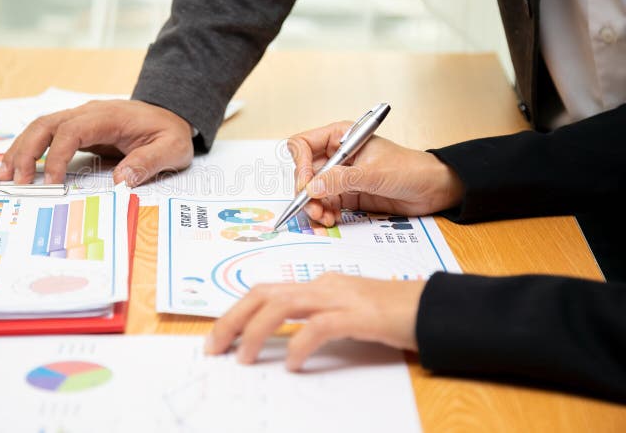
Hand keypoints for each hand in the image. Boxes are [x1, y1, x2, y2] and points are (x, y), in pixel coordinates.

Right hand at [0, 100, 194, 184]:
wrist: (171, 115)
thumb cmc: (170, 132)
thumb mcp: (171, 149)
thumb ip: (148, 163)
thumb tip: (120, 181)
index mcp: (109, 116)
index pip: (73, 130)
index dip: (57, 155)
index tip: (50, 181)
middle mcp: (90, 113)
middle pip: (47, 124)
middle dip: (27, 150)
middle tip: (15, 180)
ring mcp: (82, 119)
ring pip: (42, 127)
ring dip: (21, 149)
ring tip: (6, 174)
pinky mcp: (79, 129)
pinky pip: (48, 135)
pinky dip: (29, 148)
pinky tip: (17, 164)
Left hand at [205, 273, 425, 370]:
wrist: (433, 308)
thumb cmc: (391, 314)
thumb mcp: (346, 313)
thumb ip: (316, 318)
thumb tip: (282, 341)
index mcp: (318, 285)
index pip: (265, 291)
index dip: (236, 312)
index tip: (218, 337)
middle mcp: (324, 286)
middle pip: (264, 294)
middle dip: (232, 319)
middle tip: (214, 348)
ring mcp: (341, 298)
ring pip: (283, 305)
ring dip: (256, 332)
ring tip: (244, 359)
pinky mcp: (360, 316)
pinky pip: (320, 326)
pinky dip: (300, 344)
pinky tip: (292, 364)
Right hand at [287, 122, 463, 225]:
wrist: (434, 189)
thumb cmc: (410, 169)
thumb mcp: (375, 173)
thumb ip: (343, 179)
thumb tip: (313, 187)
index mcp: (341, 136)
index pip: (303, 145)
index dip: (300, 164)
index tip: (307, 185)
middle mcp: (337, 155)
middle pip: (305, 171)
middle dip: (306, 191)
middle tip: (313, 208)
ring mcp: (341, 176)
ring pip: (313, 191)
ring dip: (314, 206)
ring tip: (324, 218)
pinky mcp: (347, 194)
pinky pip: (325, 203)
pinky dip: (324, 213)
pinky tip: (332, 219)